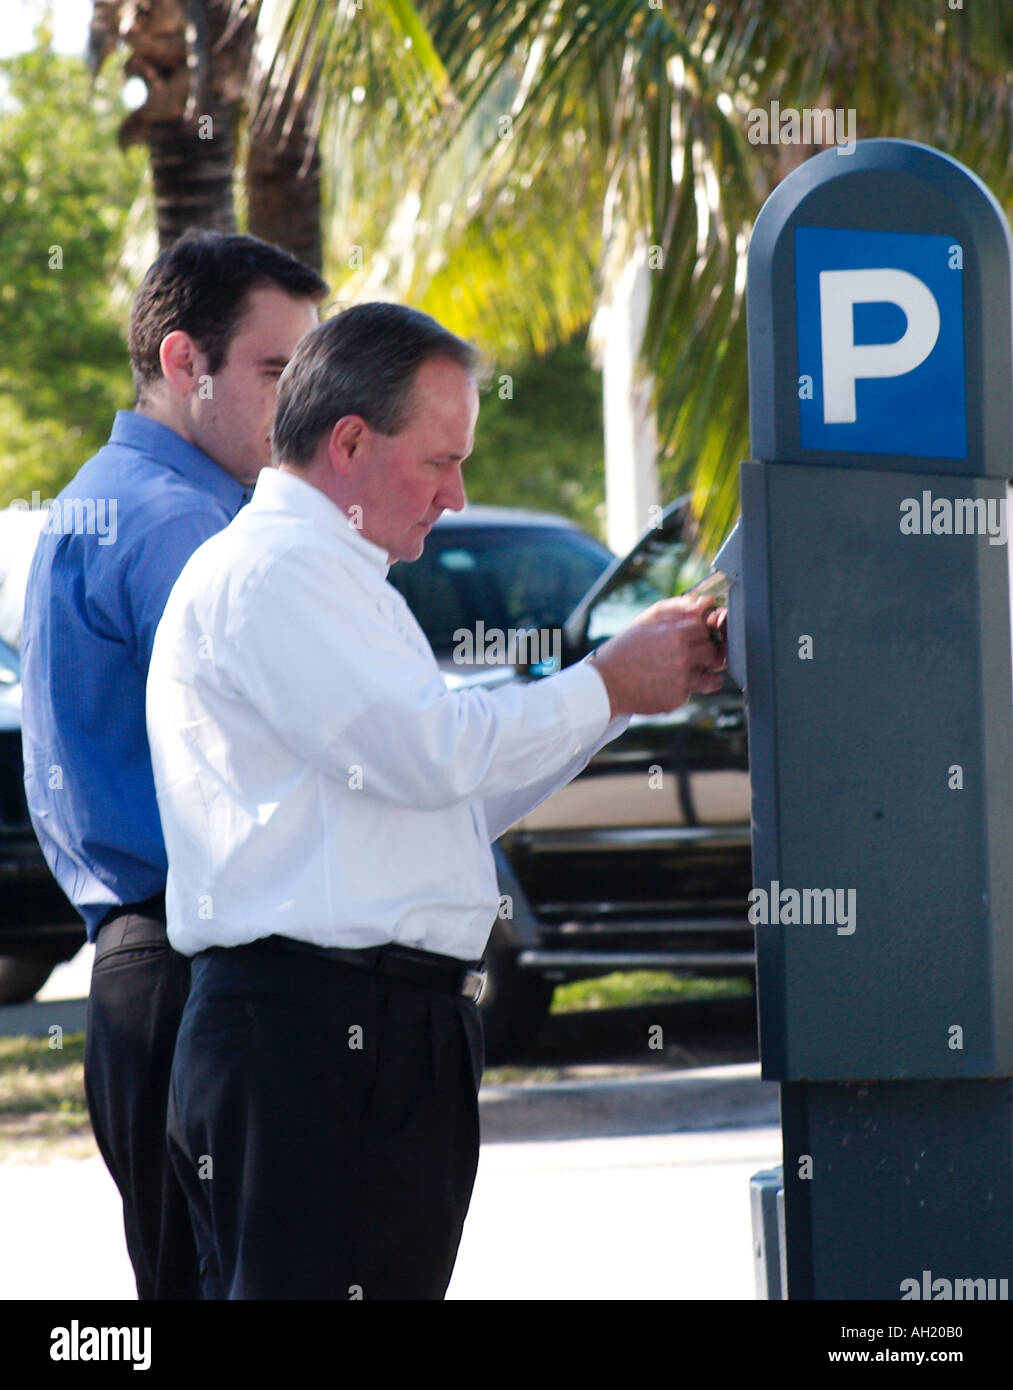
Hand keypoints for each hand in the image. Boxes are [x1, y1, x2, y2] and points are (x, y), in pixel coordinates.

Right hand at [590, 596, 726, 717]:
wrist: (605, 685)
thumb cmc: (624, 650)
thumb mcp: (647, 621)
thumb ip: (678, 609)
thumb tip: (705, 603)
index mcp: (677, 636)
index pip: (705, 629)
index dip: (695, 632)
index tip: (683, 636)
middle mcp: (683, 659)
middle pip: (712, 652)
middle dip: (700, 652)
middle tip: (678, 653)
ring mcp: (682, 682)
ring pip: (707, 674)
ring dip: (694, 671)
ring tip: (670, 669)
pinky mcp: (678, 700)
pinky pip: (691, 691)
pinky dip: (681, 688)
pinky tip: (661, 683)